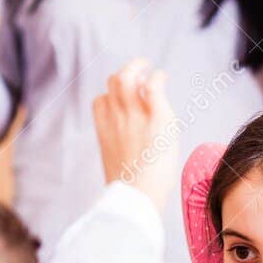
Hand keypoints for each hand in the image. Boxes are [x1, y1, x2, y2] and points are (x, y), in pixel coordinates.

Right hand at [92, 60, 178, 209]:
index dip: (111, 97)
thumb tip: (127, 161)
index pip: (100, 102)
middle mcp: (116, 118)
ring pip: (127, 76)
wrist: (137, 196)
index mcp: (104, 131)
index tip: (123, 101)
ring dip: (138, 66)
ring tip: (148, 67)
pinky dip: (157, 77)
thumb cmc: (130, 192)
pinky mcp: (157, 116)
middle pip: (113, 83)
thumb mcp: (117, 169)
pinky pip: (154, 85)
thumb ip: (119, 154)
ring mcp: (134, 114)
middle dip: (124, 74)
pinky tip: (163, 77)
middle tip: (138, 75)